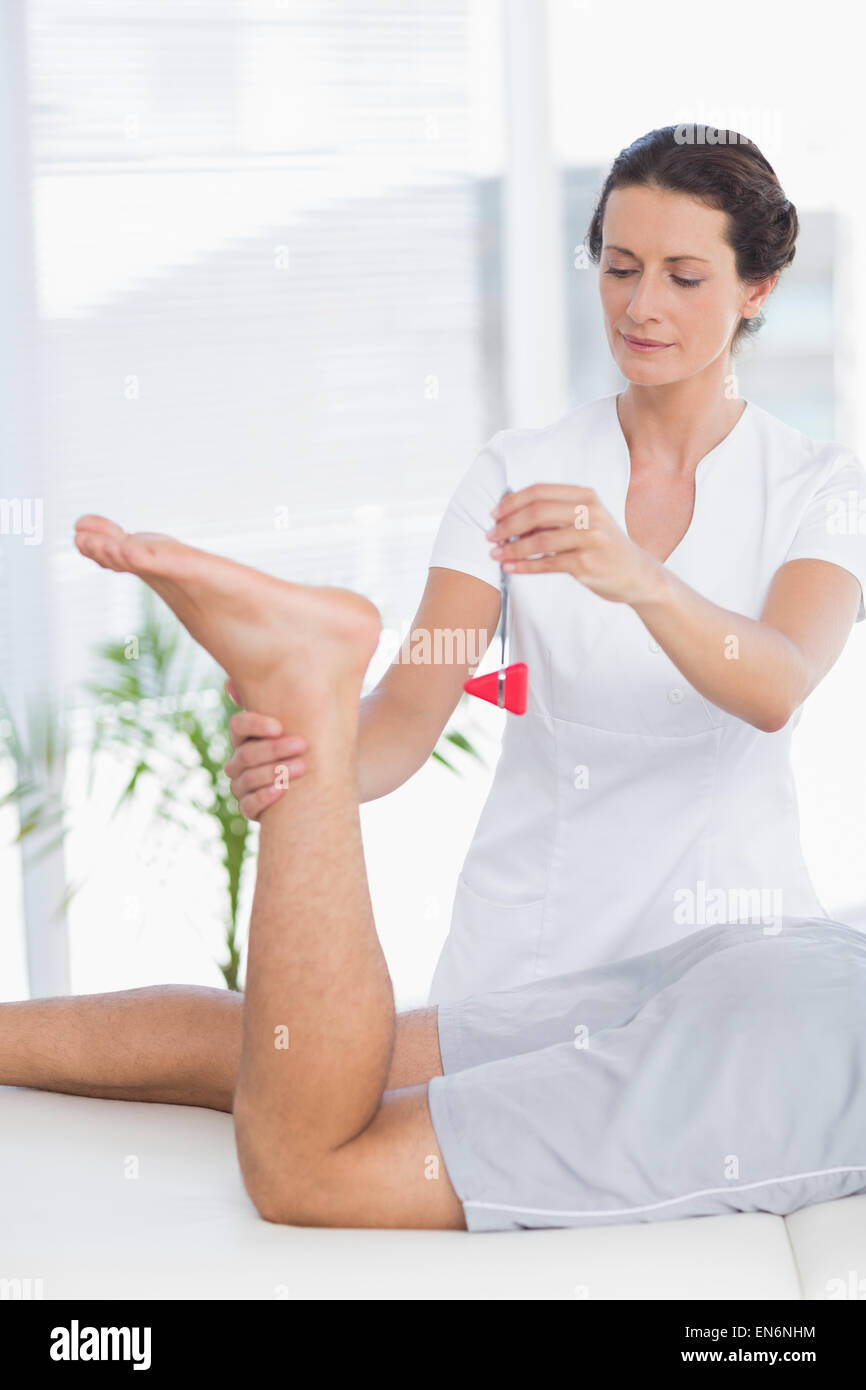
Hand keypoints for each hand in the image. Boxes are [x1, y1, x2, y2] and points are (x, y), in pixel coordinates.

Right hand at [223, 678, 307, 820]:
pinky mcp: (253, 807)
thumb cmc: (311, 736)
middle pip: (244, 755)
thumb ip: (283, 694)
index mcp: (247, 734)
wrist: (329, 772)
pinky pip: (248, 806)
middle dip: (273, 750)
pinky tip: (282, 791)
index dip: (255, 724)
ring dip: (273, 773)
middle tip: (302, 744)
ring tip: (302, 768)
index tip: (279, 725)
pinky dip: (263, 798)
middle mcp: (239, 760)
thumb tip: (255, 671)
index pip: (239, 726)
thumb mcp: (302, 713)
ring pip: (245, 780)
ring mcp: (243, 785)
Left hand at [485, 483, 663, 605]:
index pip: (540, 491)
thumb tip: (510, 514)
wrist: (636, 574)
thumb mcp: (586, 520)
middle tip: (490, 535)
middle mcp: (590, 513)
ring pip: (540, 539)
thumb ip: (554, 514)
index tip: (494, 514)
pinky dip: (524, 566)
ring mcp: (590, 539)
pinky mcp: (586, 564)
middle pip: (537, 512)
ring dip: (512, 548)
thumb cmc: (602, 545)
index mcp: (586, 496)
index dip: (512, 502)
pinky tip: (509, 568)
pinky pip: (546, 563)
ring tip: (495, 554)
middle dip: (507, 524)